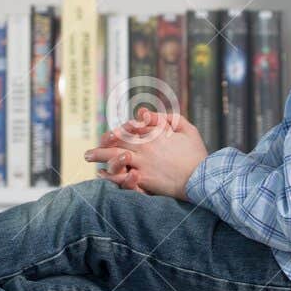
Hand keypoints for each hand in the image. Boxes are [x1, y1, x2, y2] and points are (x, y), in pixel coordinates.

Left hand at [85, 109, 207, 200]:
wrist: (202, 178)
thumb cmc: (197, 154)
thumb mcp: (187, 129)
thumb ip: (167, 118)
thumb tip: (143, 112)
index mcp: (155, 133)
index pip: (130, 129)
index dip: (118, 130)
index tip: (110, 134)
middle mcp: (145, 146)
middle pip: (117, 141)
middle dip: (102, 142)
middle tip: (91, 148)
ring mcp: (143, 162)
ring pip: (114, 156)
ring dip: (99, 155)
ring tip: (88, 156)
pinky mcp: (144, 179)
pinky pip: (121, 176)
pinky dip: (110, 175)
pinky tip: (101, 175)